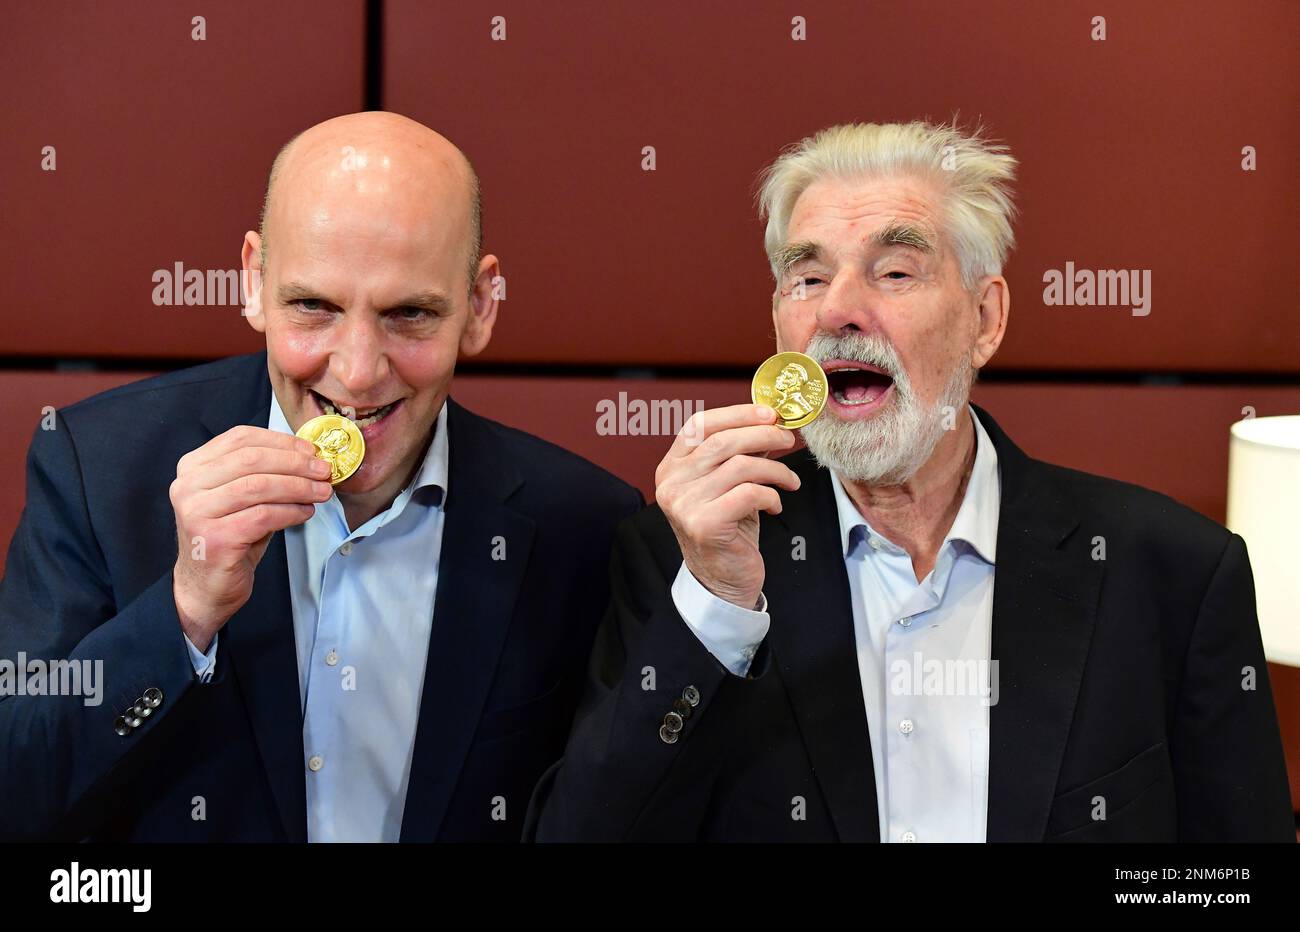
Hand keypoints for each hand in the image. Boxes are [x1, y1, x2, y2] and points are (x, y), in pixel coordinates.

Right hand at [170, 425, 333, 649]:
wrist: (205, 587)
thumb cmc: (230, 537)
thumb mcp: (242, 497)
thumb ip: (263, 473)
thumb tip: (309, 457)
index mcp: (193, 467)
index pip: (240, 439)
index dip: (280, 441)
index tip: (311, 450)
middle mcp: (188, 486)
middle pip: (251, 460)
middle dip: (295, 463)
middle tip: (324, 471)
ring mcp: (197, 512)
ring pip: (259, 486)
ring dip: (298, 487)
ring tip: (322, 492)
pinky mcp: (215, 538)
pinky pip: (264, 516)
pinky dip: (291, 512)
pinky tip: (305, 513)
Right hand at [655, 404, 800, 609]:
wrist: (721, 580)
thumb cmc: (727, 529)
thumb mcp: (730, 485)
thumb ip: (740, 453)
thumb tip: (769, 423)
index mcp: (672, 467)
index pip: (700, 425)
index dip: (737, 413)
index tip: (769, 413)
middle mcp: (672, 483)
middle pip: (724, 441)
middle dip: (764, 435)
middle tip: (788, 440)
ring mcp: (685, 504)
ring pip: (741, 465)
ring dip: (775, 469)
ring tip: (790, 481)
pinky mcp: (705, 524)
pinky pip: (750, 493)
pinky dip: (771, 495)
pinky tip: (776, 504)